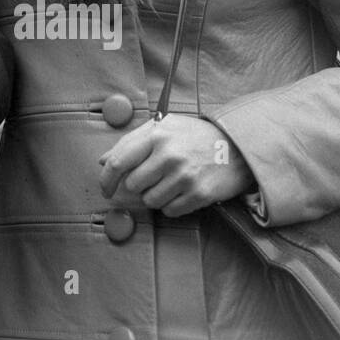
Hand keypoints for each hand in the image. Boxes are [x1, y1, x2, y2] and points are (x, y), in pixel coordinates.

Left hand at [99, 115, 254, 216]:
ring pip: (150, 201)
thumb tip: (103, 160)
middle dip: (139, 185)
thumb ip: (131, 142)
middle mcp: (168, 155)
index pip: (118, 162)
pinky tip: (183, 191)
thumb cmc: (193, 135)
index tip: (105, 189)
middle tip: (154, 177)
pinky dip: (172, 205)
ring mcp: (184, 175)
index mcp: (155, 134)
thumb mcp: (162, 128)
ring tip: (171, 182)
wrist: (236, 146)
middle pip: (133, 185)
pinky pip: (170, 211)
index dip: (106, 179)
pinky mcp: (199, 194)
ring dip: (156, 196)